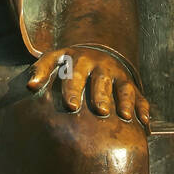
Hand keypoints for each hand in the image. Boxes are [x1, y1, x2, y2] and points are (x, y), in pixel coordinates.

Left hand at [27, 47, 149, 125]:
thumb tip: (29, 86)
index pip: (75, 73)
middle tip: (99, 111)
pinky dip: (143, 108)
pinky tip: (144, 123)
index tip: (71, 106)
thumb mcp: (55, 58)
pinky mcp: (131, 85)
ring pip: (123, 87)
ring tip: (124, 116)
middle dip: (100, 95)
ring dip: (124, 100)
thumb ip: (41, 69)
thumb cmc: (70, 63)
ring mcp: (118, 75)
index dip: (73, 88)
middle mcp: (101, 66)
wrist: (96, 51)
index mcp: (80, 60)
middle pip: (101, 80)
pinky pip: (140, 96)